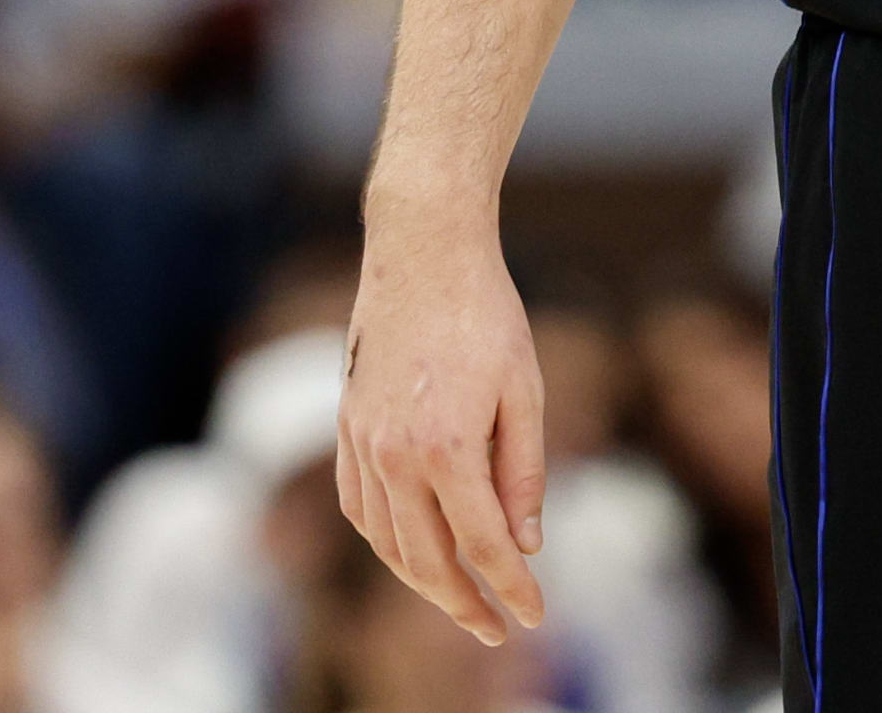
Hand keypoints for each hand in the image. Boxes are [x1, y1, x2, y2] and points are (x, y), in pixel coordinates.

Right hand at [336, 204, 546, 644]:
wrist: (422, 252)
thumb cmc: (485, 315)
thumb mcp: (525, 389)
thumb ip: (522, 473)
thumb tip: (525, 545)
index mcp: (446, 447)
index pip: (481, 546)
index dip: (509, 589)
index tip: (534, 616)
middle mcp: (394, 455)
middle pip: (426, 561)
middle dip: (464, 605)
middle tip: (498, 629)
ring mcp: (362, 443)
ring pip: (387, 544)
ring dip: (423, 583)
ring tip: (461, 600)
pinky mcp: (347, 428)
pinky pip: (360, 509)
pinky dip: (386, 542)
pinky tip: (412, 551)